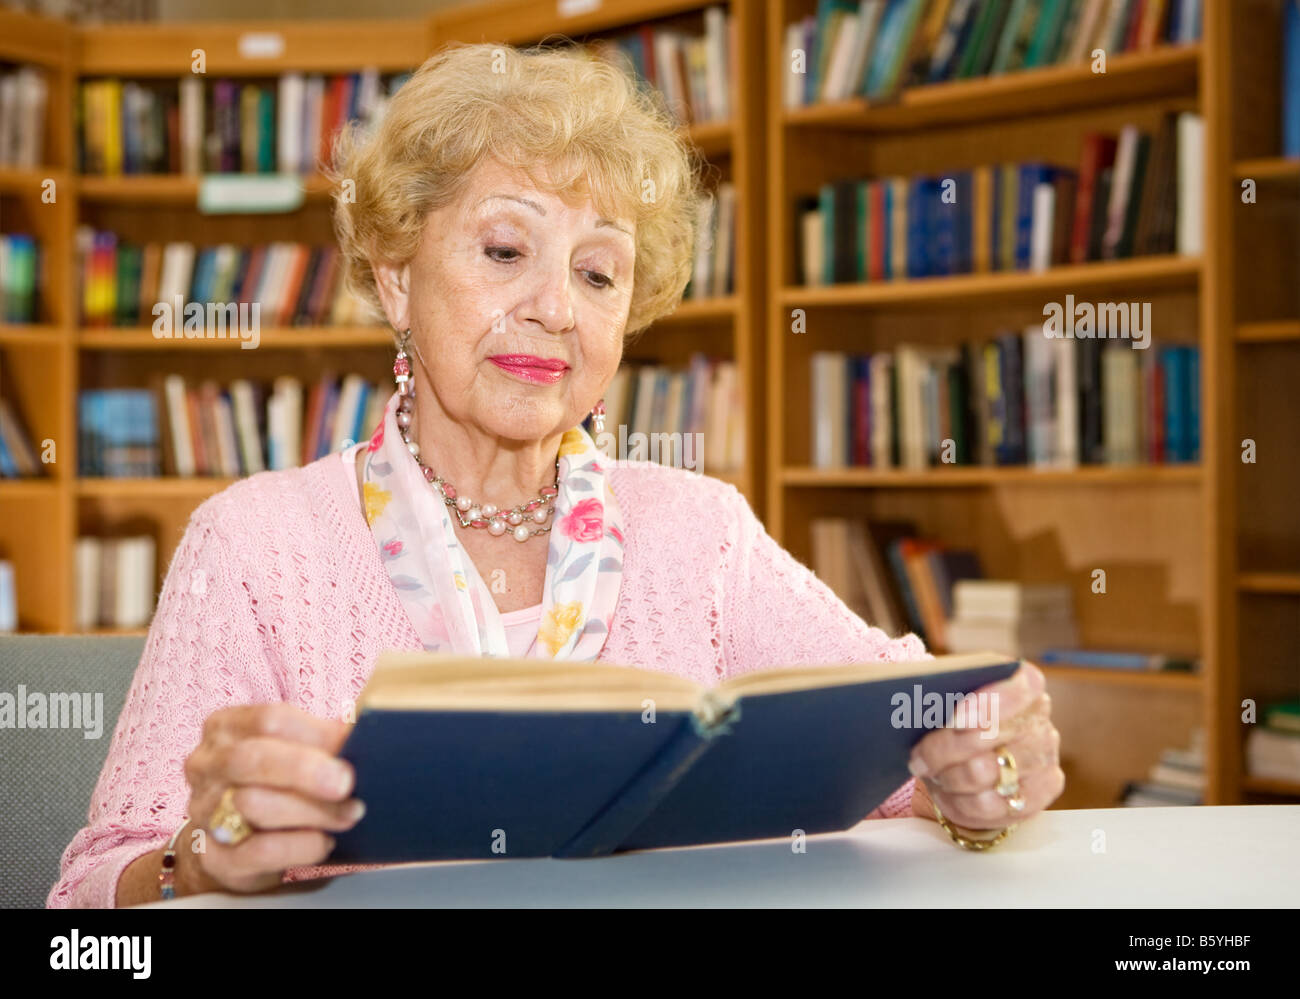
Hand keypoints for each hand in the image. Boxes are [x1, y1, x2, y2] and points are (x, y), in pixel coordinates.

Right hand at [179, 703, 362, 894]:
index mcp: (226, 727)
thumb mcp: (294, 750)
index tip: (351, 744)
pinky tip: (323, 842)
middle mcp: (206, 765)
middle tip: (346, 783)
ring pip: (253, 805)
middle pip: (252, 759)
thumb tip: (364, 734)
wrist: (236, 841)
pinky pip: (259, 850)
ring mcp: (202, 811)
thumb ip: (322, 740)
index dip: (315, 733)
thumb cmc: (275, 782)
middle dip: (305, 770)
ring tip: (347, 815)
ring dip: (312, 811)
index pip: (269, 720)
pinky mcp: (213, 856)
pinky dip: (301, 846)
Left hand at [907, 661, 1063, 830]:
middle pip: (993, 734)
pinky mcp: (1039, 794)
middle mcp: (1038, 720)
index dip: (989, 703)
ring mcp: (1043, 758)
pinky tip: (947, 793)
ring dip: (949, 777)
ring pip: (988, 773)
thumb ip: (936, 698)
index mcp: (1022, 684)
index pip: (1019, 687)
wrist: (964, 762)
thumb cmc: (951, 723)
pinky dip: (961, 802)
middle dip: (946, 749)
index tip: (955, 719)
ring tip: (931, 773)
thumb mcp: (941, 703)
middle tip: (918, 758)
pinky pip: (993, 805)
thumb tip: (916, 709)